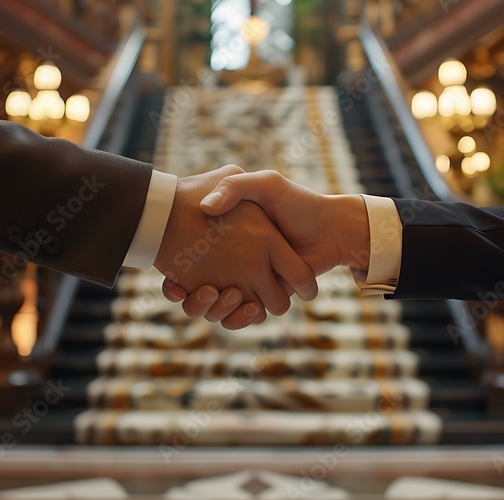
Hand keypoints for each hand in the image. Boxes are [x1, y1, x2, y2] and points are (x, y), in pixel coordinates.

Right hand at [162, 169, 370, 316]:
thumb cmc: (298, 203)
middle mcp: (235, 265)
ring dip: (212, 308)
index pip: (187, 261)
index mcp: (228, 241)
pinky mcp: (265, 299)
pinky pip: (241, 317)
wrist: (333, 228)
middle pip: (199, 292)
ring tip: (215, 292)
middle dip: (194, 298)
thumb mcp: (264, 185)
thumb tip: (206, 208)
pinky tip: (238, 302)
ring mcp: (249, 284)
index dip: (175, 272)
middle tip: (195, 287)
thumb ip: (234, 187)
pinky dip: (234, 318)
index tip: (170, 272)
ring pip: (217, 309)